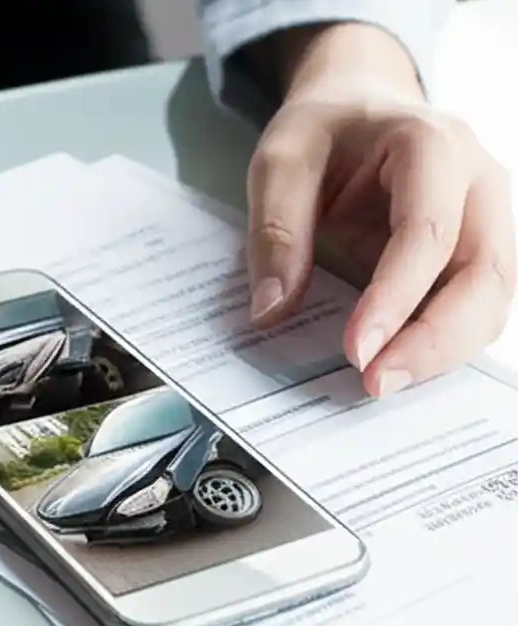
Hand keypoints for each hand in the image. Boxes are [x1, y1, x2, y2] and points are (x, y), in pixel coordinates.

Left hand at [245, 23, 514, 396]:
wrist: (360, 102)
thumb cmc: (325, 128)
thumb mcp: (280, 160)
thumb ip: (276, 231)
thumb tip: (271, 311)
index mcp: (434, 146)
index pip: (429, 233)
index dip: (395, 298)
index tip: (356, 350)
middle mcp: (482, 184)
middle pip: (486, 275)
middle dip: (435, 340)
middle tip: (376, 384)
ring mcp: (491, 220)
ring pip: (493, 300)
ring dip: (444, 351)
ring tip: (382, 383)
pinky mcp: (479, 253)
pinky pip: (474, 307)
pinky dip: (441, 343)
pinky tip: (398, 365)